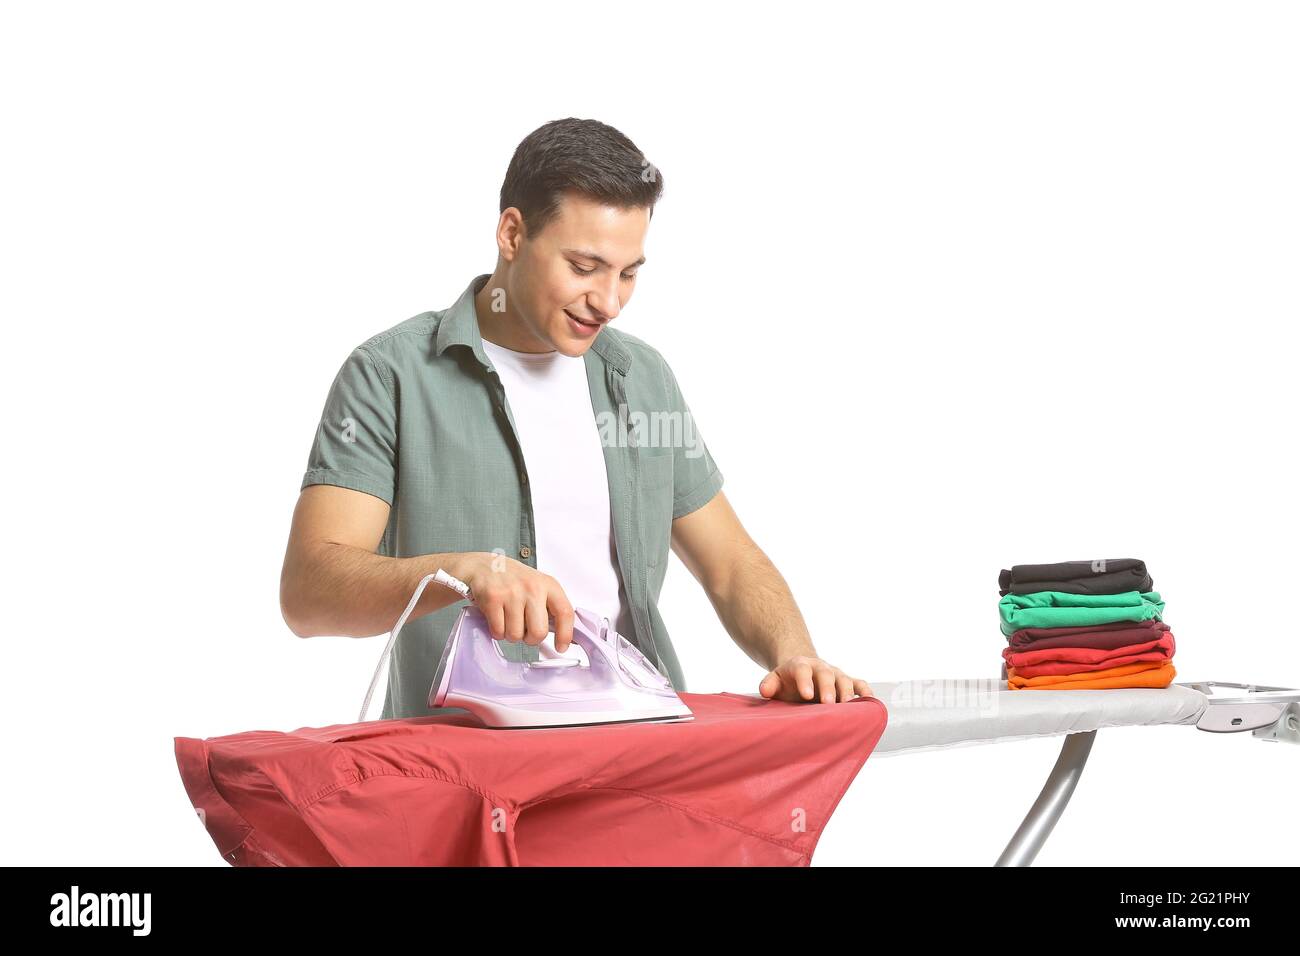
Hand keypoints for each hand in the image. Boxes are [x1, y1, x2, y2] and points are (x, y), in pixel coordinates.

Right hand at [451, 552, 575, 650]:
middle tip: (524, 631)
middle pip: (539, 632)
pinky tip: (497, 618)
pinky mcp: (493, 599)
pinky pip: (498, 631)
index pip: (565, 612)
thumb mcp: (538, 586)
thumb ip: (550, 608)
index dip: (565, 634)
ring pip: (516, 635)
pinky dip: (497, 631)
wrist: (483, 566)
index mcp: (548, 585)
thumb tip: (563, 637)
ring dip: (511, 634)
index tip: (561, 647)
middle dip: (530, 638)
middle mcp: (532, 587)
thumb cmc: (514, 580)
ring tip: (508, 619)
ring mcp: (512, 593)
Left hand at [759, 655, 872, 703]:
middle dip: (828, 689)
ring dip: (847, 692)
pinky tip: (869, 702)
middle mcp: (820, 668)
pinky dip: (865, 692)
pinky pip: (860, 684)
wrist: (802, 671)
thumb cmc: (788, 682)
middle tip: (828, 704)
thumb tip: (765, 690)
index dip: (804, 681)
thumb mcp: (775, 680)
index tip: (806, 695)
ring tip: (848, 706)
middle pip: (826, 674)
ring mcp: (835, 675)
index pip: (802, 670)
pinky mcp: (848, 682)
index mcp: (800, 666)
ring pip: (844, 680)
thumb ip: (769, 684)